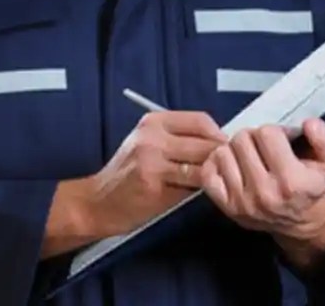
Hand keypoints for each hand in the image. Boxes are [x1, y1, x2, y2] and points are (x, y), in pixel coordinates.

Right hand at [84, 110, 226, 235]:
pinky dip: (200, 190)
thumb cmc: (128, 174)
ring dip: (213, 175)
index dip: (218, 134)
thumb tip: (219, 141)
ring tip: (216, 181)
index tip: (225, 147)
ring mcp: (152, 162)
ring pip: (201, 165)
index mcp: (154, 122)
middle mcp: (152, 138)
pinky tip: (199, 193)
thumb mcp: (148, 144)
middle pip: (205, 143)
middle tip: (228, 168)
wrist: (96, 203)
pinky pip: (190, 187)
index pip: (200, 120)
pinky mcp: (154, 186)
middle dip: (220, 157)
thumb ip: (178, 138)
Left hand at [199, 118, 324, 241]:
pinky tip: (232, 165)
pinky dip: (217, 164)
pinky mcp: (226, 207)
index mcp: (292, 181)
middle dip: (254, 137)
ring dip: (235, 149)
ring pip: (223, 152)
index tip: (281, 141)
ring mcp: (242, 202)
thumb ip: (324, 139)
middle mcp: (265, 193)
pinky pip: (208, 173)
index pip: (267, 133)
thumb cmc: (312, 187)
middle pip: (242, 139)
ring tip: (249, 156)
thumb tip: (308, 124)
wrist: (299, 224)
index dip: (276, 132)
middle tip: (263, 147)